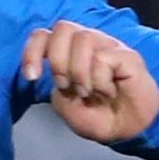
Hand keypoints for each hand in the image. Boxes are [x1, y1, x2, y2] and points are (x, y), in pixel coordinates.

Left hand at [24, 22, 158, 142]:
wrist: (126, 131)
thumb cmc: (99, 116)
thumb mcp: (65, 106)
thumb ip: (54, 87)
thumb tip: (58, 71)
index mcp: (69, 52)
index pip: (44, 35)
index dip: (32, 51)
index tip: (31, 76)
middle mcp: (88, 43)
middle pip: (63, 28)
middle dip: (58, 61)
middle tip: (67, 86)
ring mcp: (108, 46)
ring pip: (84, 39)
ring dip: (80, 73)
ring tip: (90, 92)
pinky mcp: (127, 55)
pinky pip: (103, 58)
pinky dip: (100, 81)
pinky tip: (109, 91)